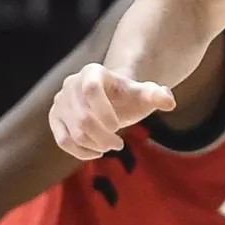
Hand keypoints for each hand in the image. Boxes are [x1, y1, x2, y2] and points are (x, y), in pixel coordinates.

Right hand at [47, 63, 173, 160]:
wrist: (111, 98)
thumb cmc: (129, 96)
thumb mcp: (145, 94)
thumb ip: (157, 95)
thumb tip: (169, 101)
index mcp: (92, 71)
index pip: (92, 89)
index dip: (104, 111)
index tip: (118, 127)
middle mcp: (71, 83)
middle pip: (83, 117)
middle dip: (103, 137)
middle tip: (118, 145)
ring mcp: (60, 101)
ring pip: (73, 132)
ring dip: (94, 145)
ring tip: (109, 146)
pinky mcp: (55, 117)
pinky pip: (62, 140)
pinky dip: (80, 151)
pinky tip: (96, 152)